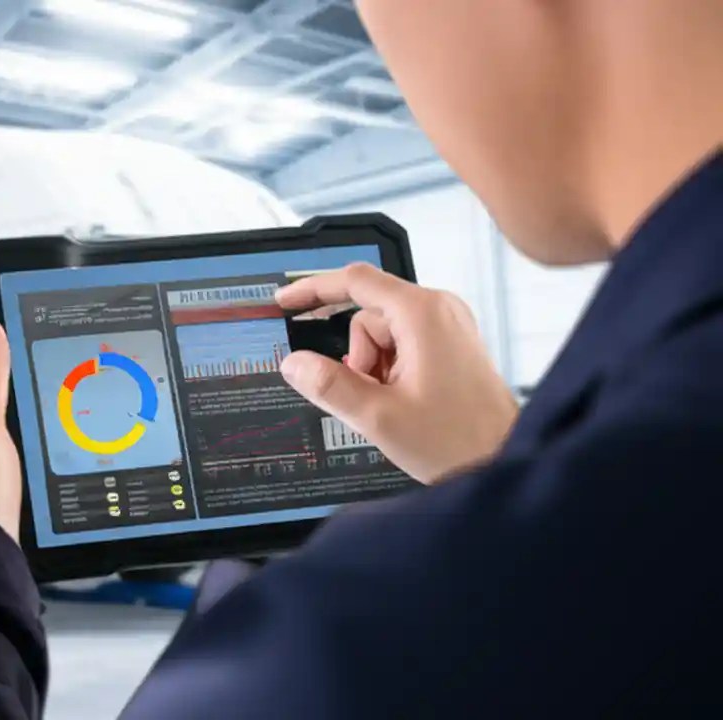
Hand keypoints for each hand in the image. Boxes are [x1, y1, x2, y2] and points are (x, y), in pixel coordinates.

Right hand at [276, 263, 517, 483]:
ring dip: (374, 368)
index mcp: (422, 314)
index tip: (285, 303)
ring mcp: (448, 325)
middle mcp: (438, 309)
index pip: (354, 281)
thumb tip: (294, 363)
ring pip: (382, 334)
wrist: (506, 459)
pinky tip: (405, 400)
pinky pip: (403, 344)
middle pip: (367, 317)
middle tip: (370, 396)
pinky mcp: (452, 343)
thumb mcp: (378, 416)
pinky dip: (391, 370)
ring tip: (394, 404)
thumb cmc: (456, 440)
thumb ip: (328, 385)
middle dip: (357, 357)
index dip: (313, 290)